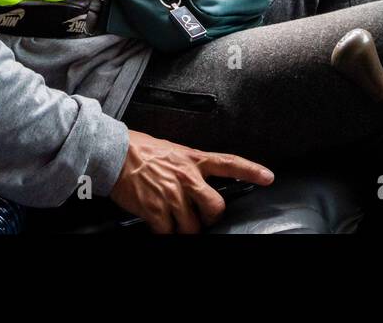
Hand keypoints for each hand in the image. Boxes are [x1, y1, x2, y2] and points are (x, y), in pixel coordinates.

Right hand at [109, 130, 272, 233]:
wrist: (114, 153)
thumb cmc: (141, 150)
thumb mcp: (173, 150)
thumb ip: (190, 166)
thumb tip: (200, 182)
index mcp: (193, 159)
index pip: (229, 162)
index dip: (251, 170)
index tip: (268, 177)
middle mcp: (187, 178)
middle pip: (215, 207)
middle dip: (211, 217)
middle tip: (201, 216)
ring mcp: (172, 195)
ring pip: (192, 227)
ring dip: (185, 228)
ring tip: (175, 220)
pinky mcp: (155, 211)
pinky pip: (168, 233)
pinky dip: (165, 232)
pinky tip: (159, 223)